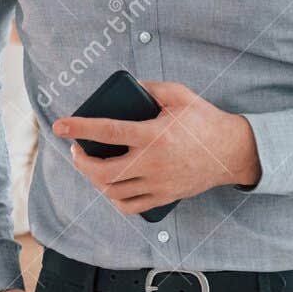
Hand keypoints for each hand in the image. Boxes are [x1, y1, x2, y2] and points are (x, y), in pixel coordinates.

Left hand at [52, 80, 260, 214]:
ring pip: (113, 192)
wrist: (232, 151)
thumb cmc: (204, 120)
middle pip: (102, 172)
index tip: (60, 126)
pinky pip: (130, 206)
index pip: (107, 132)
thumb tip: (127, 85)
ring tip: (91, 166)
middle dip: (80, 162)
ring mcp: (157, 183)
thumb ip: (150, 88)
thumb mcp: (179, 94)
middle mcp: (152, 162)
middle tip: (77, 150)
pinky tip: (110, 186)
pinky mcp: (164, 196)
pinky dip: (113, 198)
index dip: (80, 128)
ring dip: (94, 180)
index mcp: (153, 135)